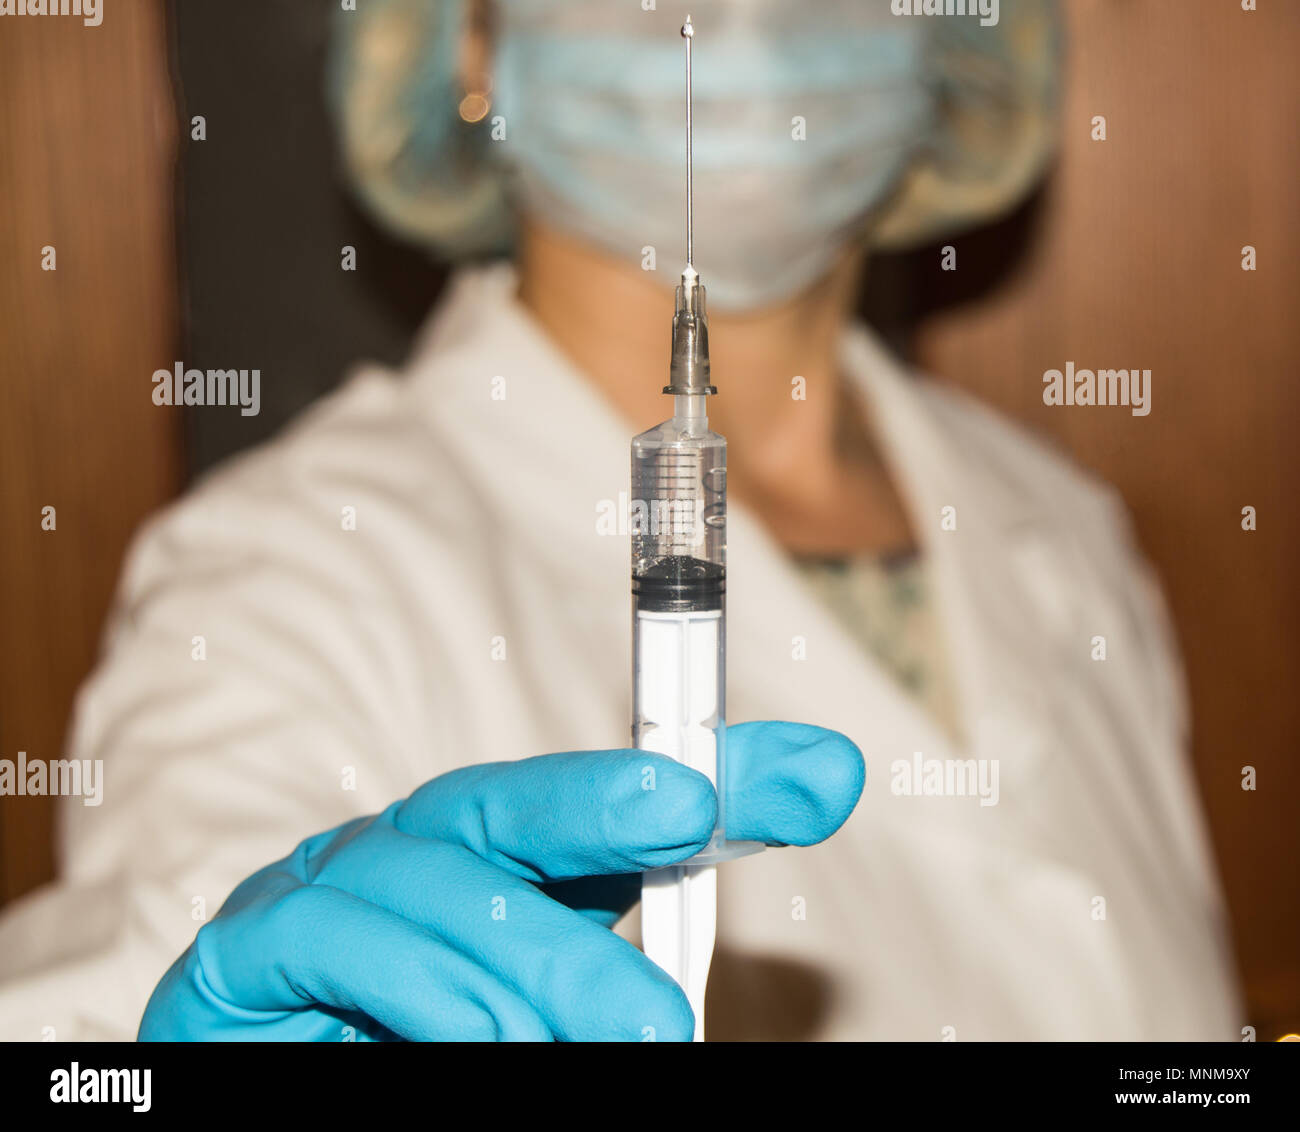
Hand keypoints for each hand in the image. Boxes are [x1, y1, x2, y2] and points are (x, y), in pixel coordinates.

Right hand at [138, 720, 863, 1041]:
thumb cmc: (418, 1042)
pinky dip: (419, 986)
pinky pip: (325, 939)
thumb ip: (641, 948)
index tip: (816, 774)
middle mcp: (408, 854)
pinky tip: (482, 1040)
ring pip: (428, 880)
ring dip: (534, 958)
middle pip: (502, 803)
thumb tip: (759, 895)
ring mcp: (320, 890)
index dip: (712, 777)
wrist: (274, 1072)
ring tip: (630, 1036)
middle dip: (602, 810)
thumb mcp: (551, 999)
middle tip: (693, 833)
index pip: (604, 801)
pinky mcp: (242, 952)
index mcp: (492, 859)